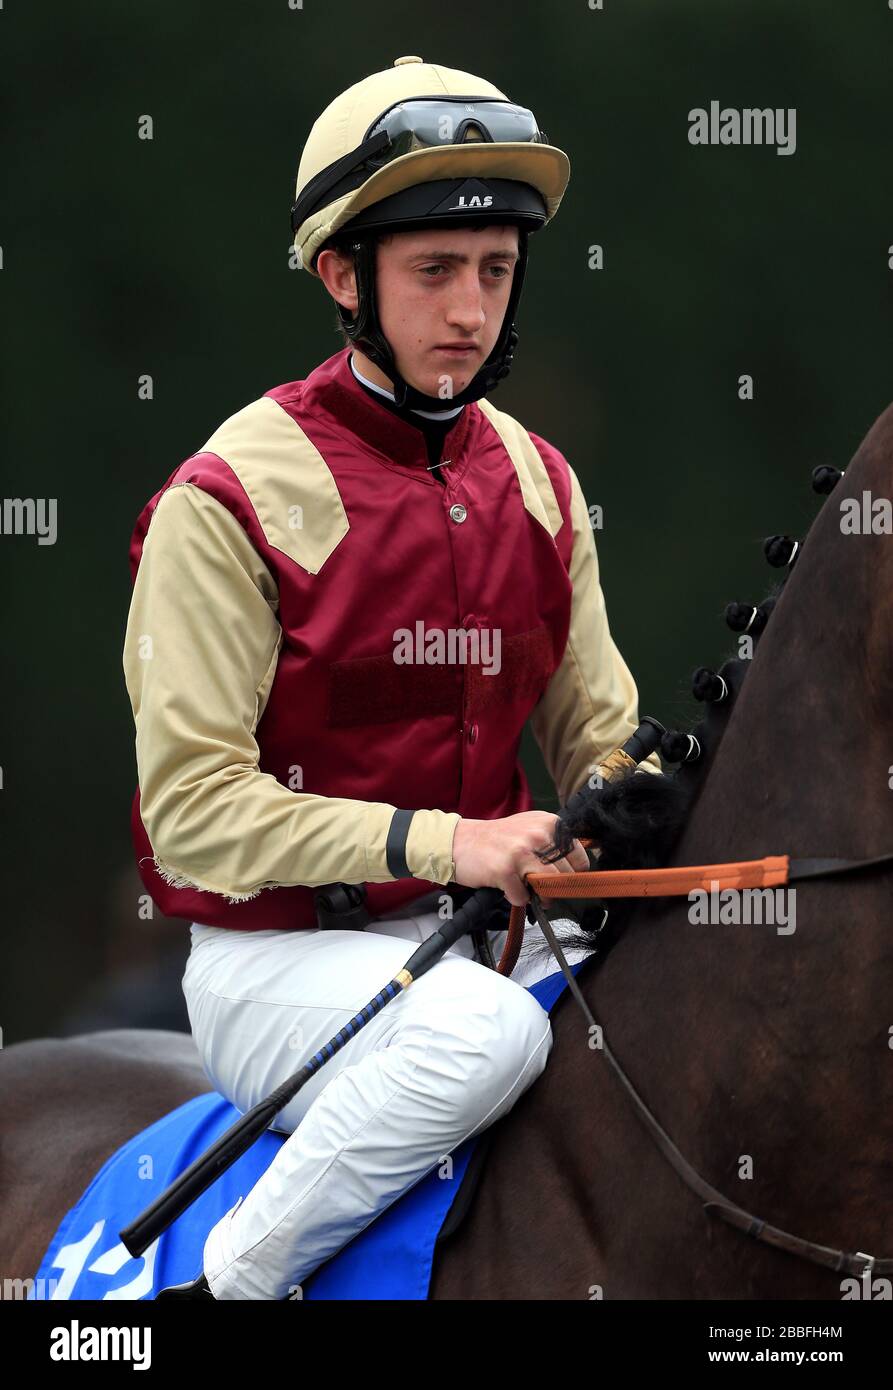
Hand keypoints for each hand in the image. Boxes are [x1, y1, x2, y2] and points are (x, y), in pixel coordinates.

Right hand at [451, 811, 589, 907]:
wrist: (461, 841)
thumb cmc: (498, 839)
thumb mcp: (531, 828)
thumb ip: (554, 844)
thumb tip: (579, 870)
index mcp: (549, 824)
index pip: (579, 859)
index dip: (572, 875)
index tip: (562, 880)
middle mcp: (538, 836)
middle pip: (565, 877)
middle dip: (554, 888)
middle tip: (539, 886)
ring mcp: (521, 853)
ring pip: (549, 888)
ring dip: (540, 897)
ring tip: (527, 889)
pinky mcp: (505, 871)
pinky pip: (523, 898)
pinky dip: (516, 898)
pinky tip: (507, 886)